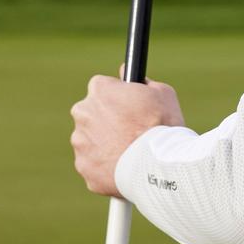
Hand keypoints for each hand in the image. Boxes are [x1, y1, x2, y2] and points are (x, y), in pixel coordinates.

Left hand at [70, 65, 184, 197]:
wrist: (157, 165)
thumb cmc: (162, 126)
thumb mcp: (162, 93)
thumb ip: (142, 82)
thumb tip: (130, 76)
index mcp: (100, 90)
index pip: (103, 87)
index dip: (118, 97)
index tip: (129, 107)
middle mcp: (83, 113)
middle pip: (92, 114)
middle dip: (107, 120)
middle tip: (130, 131)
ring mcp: (80, 142)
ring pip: (91, 140)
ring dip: (105, 144)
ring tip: (131, 152)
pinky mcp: (84, 167)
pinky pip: (93, 164)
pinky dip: (106, 166)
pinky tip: (125, 167)